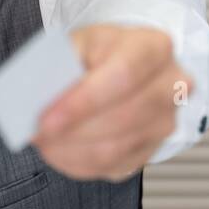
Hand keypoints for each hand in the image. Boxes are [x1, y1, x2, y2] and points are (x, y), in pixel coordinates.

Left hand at [30, 24, 192, 181]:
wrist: (124, 62)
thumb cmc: (100, 52)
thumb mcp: (79, 42)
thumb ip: (63, 66)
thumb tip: (39, 99)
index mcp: (154, 48)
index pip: (123, 75)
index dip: (83, 102)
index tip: (47, 118)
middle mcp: (171, 85)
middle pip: (123, 117)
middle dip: (74, 130)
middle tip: (38, 134)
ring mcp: (165, 121)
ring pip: (116, 148)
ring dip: (72, 149)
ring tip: (44, 142)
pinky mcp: (152, 149)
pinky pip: (113, 166)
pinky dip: (79, 162)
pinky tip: (60, 150)